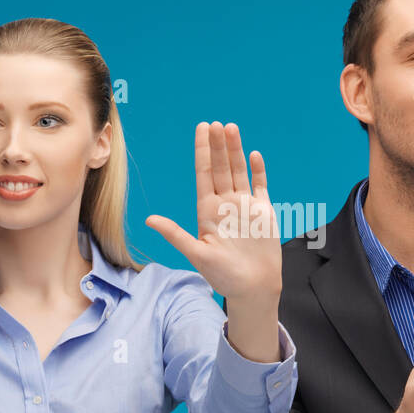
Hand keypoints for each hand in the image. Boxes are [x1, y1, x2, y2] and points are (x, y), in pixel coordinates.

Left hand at [145, 121, 280, 301]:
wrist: (254, 289)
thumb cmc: (223, 276)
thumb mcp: (196, 254)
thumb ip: (175, 234)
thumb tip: (149, 219)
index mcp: (208, 211)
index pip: (204, 173)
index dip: (202, 151)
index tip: (202, 130)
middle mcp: (225, 204)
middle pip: (221, 168)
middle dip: (218, 145)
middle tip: (216, 123)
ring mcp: (245, 206)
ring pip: (239, 171)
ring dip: (236, 151)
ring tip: (231, 129)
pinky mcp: (264, 212)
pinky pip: (261, 186)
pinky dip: (258, 171)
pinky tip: (254, 154)